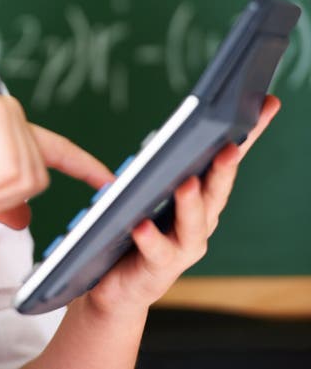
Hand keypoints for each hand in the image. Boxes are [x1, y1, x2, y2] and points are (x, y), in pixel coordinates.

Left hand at [82, 95, 280, 315]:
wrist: (118, 283)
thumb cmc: (139, 224)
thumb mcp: (154, 185)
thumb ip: (168, 160)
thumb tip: (184, 122)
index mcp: (204, 193)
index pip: (229, 157)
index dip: (251, 130)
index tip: (267, 102)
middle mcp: (202, 219)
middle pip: (217, 189)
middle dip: (224, 166)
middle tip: (229, 145)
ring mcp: (183, 246)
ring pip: (193, 223)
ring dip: (191, 203)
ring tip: (186, 183)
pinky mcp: (158, 266)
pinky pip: (155, 250)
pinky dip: (149, 237)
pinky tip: (140, 224)